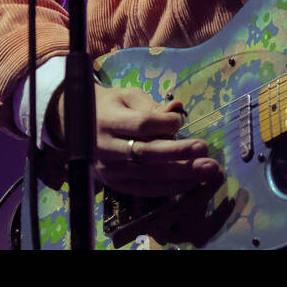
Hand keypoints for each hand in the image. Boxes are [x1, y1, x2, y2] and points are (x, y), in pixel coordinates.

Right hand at [53, 82, 223, 196]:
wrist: (78, 126)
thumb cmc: (110, 106)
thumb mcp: (127, 96)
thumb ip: (151, 106)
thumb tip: (177, 109)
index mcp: (107, 120)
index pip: (139, 125)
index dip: (163, 124)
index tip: (180, 120)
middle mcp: (106, 149)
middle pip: (146, 154)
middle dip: (179, 153)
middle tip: (206, 151)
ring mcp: (109, 171)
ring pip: (148, 175)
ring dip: (181, 174)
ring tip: (208, 170)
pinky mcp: (115, 185)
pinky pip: (145, 190)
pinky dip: (169, 188)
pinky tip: (191, 183)